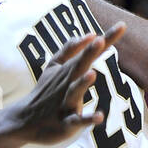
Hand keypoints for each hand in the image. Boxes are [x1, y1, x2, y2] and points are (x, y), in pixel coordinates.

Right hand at [13, 25, 124, 145]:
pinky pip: (76, 121)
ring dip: (82, 83)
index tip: (122, 25)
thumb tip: (91, 34)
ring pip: (75, 91)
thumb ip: (71, 49)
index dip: (107, 39)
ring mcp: (65, 102)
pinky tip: (100, 117)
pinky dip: (86, 120)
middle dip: (89, 53)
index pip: (90, 51)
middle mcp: (68, 83)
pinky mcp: (65, 123)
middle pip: (80, 66)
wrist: (25, 120)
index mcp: (70, 69)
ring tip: (92, 74)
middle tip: (100, 40)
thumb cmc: (45, 91)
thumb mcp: (54, 66)